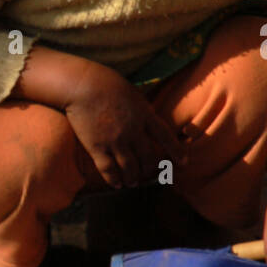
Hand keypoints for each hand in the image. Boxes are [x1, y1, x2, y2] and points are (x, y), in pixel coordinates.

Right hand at [65, 65, 183, 188]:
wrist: (82, 84)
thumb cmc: (105, 83)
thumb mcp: (132, 93)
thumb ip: (141, 109)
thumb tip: (147, 118)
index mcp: (144, 115)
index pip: (165, 137)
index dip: (176, 151)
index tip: (184, 162)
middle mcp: (133, 131)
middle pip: (148, 158)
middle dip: (149, 170)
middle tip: (147, 174)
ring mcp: (115, 140)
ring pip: (130, 168)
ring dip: (132, 178)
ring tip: (132, 182)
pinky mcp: (97, 147)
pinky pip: (108, 169)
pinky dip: (114, 179)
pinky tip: (116, 184)